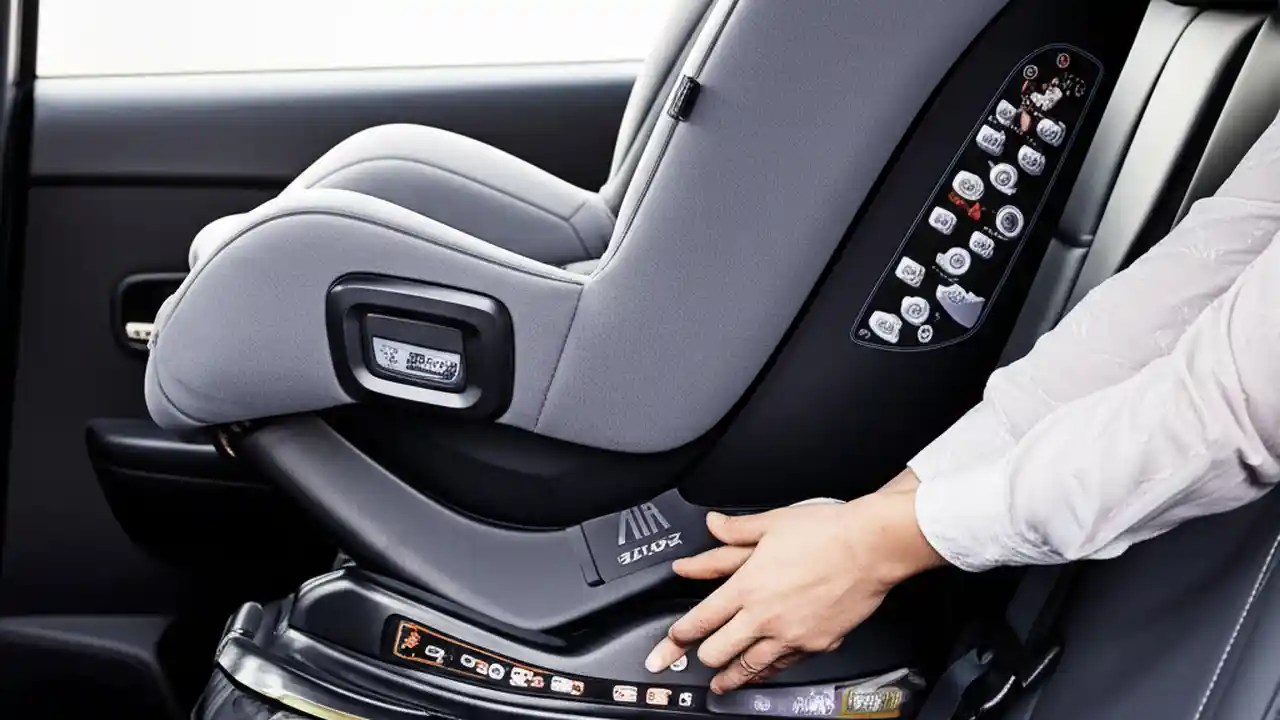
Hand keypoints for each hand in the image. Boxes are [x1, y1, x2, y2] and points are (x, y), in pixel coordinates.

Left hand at [644, 472, 944, 693]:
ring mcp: (790, 636)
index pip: (699, 619)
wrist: (870, 548)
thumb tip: (711, 525)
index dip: (677, 637)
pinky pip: (782, 666)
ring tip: (719, 685)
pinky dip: (766, 671)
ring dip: (729, 677)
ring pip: (748, 668)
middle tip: (688, 663)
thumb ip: (736, 531)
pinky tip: (762, 673)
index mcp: (747, 586)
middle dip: (700, 658)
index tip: (666, 646)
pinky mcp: (815, 645)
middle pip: (717, 651)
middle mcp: (764, 616)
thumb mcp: (771, 524)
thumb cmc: (826, 533)